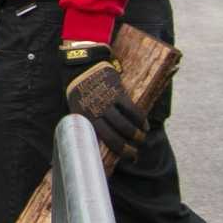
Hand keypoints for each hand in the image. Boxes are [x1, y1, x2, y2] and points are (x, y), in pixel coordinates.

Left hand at [61, 41, 147, 161]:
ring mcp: (107, 101)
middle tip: (136, 152)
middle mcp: (95, 111)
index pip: (103, 139)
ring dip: (136, 134)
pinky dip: (140, 119)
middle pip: (115, 134)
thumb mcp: (79, 109)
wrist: (83, 67)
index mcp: (85, 117)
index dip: (118, 150)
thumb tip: (94, 144)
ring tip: (141, 138)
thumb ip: (88, 124)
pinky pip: (132, 109)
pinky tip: (144, 125)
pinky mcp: (117, 91)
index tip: (129, 156)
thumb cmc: (81, 92)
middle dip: (128, 147)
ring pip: (125, 124)